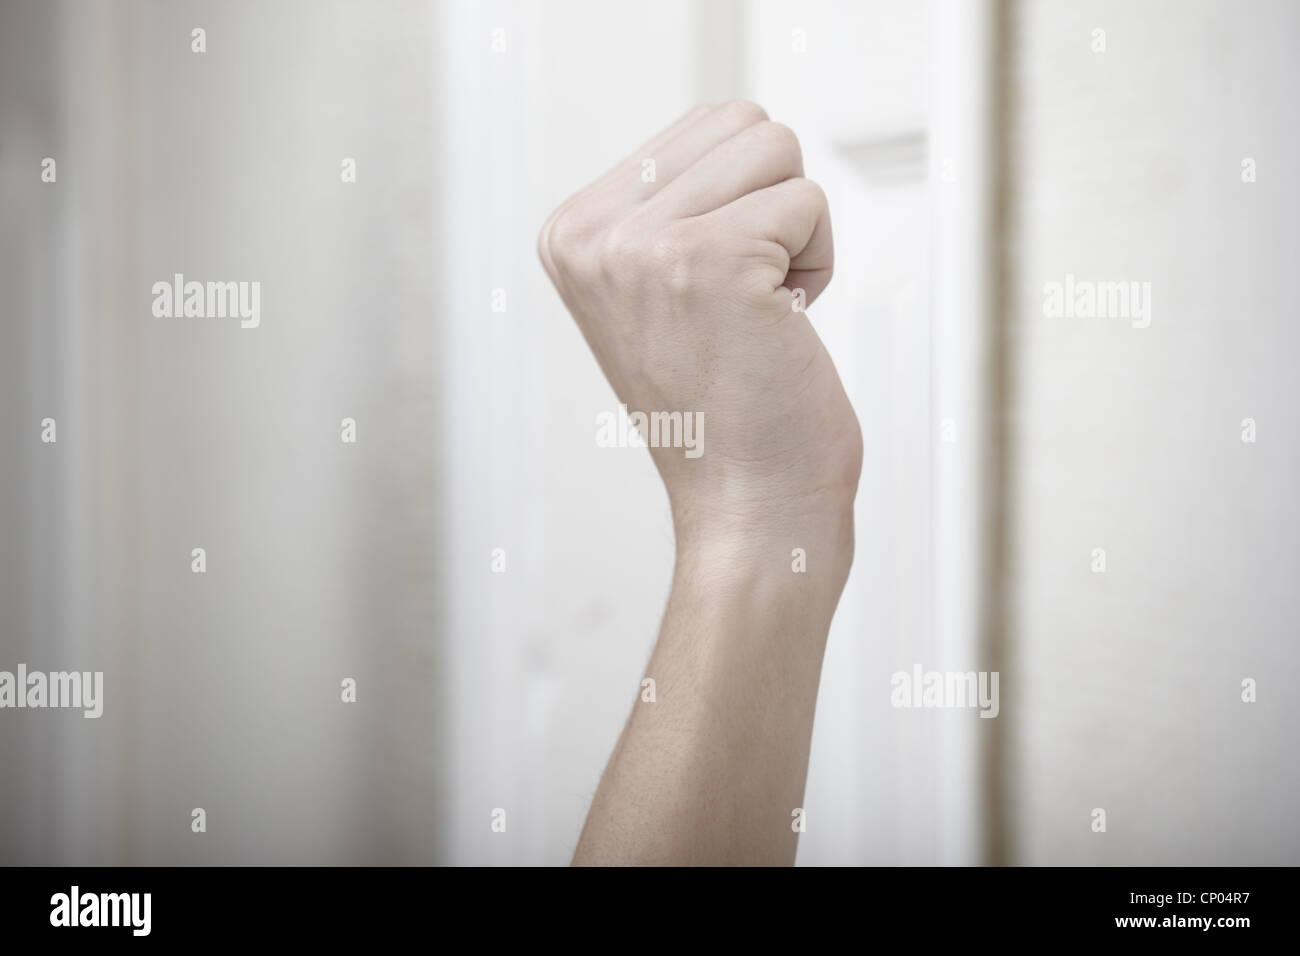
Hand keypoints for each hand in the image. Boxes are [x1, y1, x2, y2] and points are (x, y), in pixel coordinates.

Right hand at [539, 101, 860, 589]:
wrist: (749, 509)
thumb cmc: (727, 411)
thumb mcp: (659, 292)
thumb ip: (670, 205)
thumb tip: (736, 128)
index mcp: (571, 233)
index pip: (701, 128)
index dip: (741, 205)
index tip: (715, 296)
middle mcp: (592, 234)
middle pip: (739, 123)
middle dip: (772, 206)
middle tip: (745, 303)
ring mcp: (642, 245)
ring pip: (775, 148)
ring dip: (794, 233)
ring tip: (759, 314)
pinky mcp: (707, 260)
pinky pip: (809, 203)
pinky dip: (817, 267)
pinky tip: (780, 330)